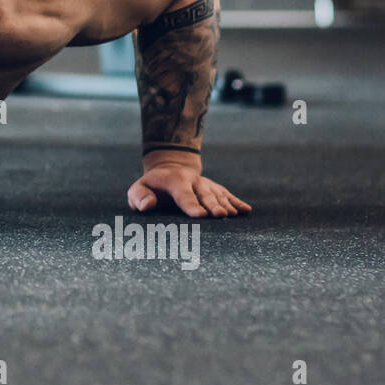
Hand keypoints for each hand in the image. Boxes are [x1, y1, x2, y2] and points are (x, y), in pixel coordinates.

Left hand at [126, 161, 249, 217]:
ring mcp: (206, 184)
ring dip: (226, 204)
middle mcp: (194, 181)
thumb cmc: (152, 187)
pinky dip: (237, 202)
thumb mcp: (138, 189)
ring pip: (218, 194)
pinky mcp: (215, 188)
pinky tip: (246, 211)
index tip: (200, 215)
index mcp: (174, 181)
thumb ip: (139, 196)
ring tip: (233, 215)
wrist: (170, 169)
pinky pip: (227, 194)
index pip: (183, 194)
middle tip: (219, 216)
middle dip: (212, 204)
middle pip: (204, 194)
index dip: (191, 204)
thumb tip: (147, 206)